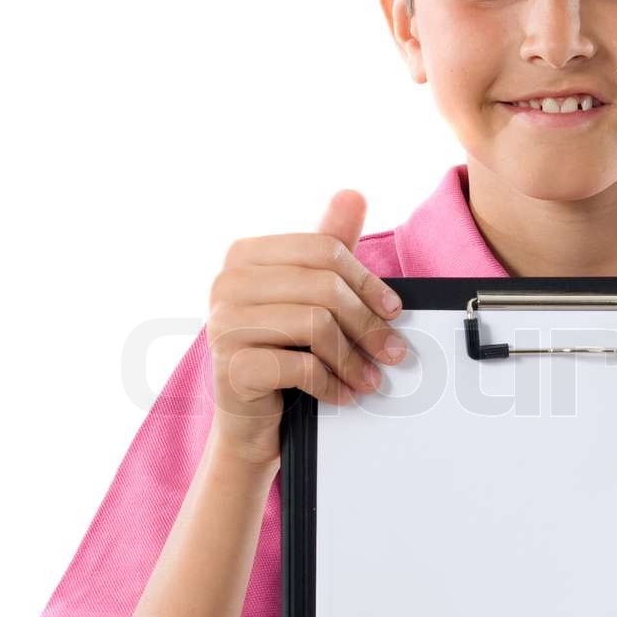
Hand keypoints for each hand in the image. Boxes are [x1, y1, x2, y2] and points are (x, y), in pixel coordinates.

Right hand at [206, 189, 406, 466]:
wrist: (250, 422)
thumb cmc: (282, 353)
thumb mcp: (309, 295)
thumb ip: (329, 245)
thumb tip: (353, 194)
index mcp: (245, 255)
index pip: (324, 249)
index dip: (367, 281)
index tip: (393, 311)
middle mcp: (227, 282)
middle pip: (323, 286)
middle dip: (367, 323)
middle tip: (393, 351)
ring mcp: (223, 324)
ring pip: (316, 324)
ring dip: (353, 358)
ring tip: (370, 378)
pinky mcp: (231, 366)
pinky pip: (300, 366)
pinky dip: (331, 384)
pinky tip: (342, 394)